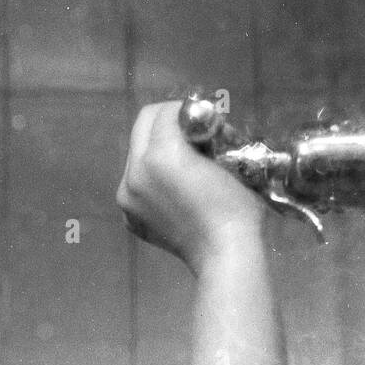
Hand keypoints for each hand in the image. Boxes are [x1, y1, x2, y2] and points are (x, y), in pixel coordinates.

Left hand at [116, 100, 266, 272]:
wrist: (224, 254)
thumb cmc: (236, 206)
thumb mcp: (225, 157)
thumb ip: (202, 135)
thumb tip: (196, 123)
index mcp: (160, 154)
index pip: (165, 111)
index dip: (187, 110)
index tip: (203, 120)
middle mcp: (135, 172)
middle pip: (143, 125)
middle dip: (167, 122)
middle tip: (191, 133)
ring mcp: (128, 196)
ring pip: (136, 153)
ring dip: (158, 148)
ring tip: (184, 163)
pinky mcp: (129, 215)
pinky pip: (135, 181)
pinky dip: (152, 176)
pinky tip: (173, 188)